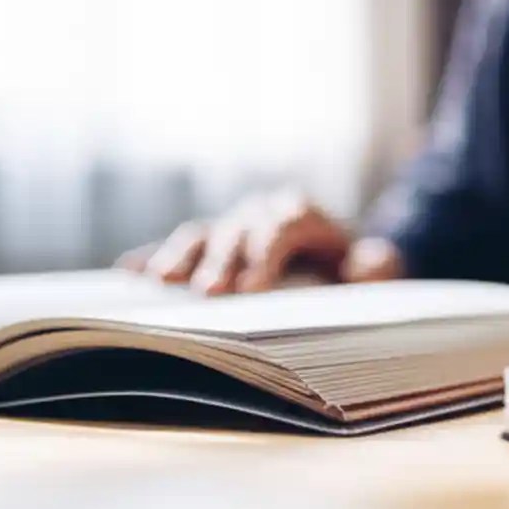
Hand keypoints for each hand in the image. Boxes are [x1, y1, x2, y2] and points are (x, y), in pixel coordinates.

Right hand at [115, 190, 402, 294]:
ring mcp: (229, 228)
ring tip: (161, 283)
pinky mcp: (205, 248)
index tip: (253, 289)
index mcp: (302, 214)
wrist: (337, 268)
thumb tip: (363, 267)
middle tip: (208, 294)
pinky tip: (129, 275)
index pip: (284, 223)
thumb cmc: (356, 275)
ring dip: (182, 256)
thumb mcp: (379, 271)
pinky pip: (176, 249)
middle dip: (223, 260)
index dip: (268, 251)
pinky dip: (153, 259)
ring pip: (203, 234)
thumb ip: (378, 267)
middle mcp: (260, 214)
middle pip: (238, 230)